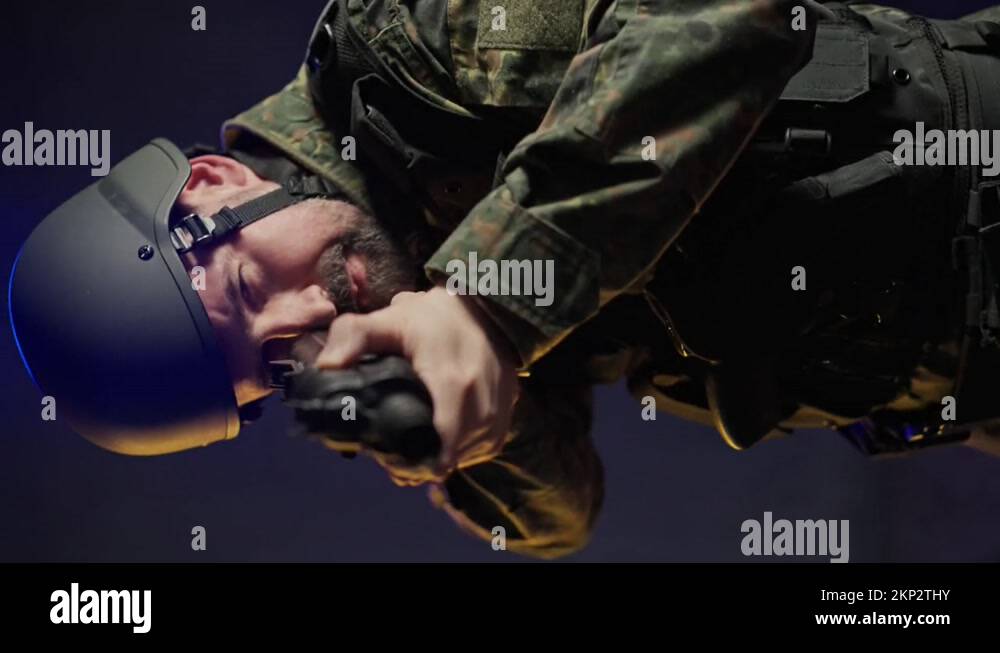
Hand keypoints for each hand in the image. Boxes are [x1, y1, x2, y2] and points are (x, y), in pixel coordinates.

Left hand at [315, 286, 520, 484]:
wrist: (483, 302)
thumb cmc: (432, 315)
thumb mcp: (388, 319)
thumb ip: (353, 338)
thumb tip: (325, 367)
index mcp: (452, 382)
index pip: (444, 444)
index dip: (417, 463)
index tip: (393, 464)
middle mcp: (482, 399)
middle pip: (455, 454)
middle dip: (426, 464)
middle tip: (397, 463)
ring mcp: (499, 405)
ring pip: (473, 452)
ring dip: (447, 458)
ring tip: (419, 457)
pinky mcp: (508, 405)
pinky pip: (490, 443)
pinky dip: (468, 449)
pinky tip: (447, 446)